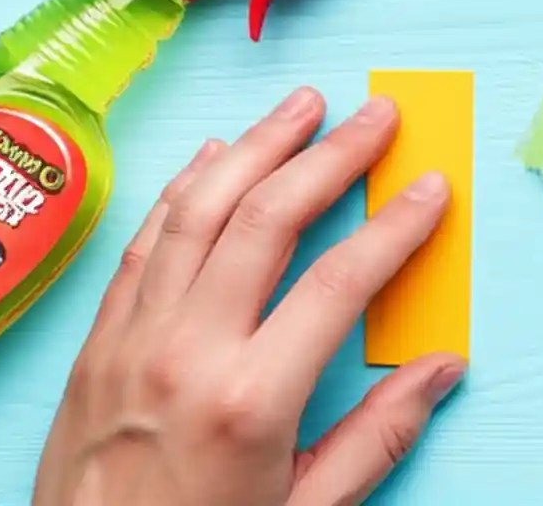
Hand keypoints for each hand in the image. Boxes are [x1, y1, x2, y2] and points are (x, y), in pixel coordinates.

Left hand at [34, 88, 465, 505]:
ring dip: (257, 147)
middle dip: (330, 156)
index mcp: (252, 399)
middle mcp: (187, 351)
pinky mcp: (99, 340)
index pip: (340, 283)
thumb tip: (443, 369)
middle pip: (266, 220)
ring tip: (302, 105)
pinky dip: (184, 187)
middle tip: (375, 114)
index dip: (394, 227)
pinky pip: (145, 240)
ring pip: (197, 210)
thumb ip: (378, 438)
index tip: (430, 188)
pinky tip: (216, 154)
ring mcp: (133, 338)